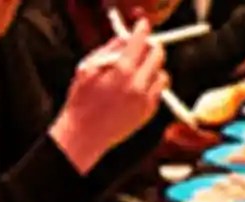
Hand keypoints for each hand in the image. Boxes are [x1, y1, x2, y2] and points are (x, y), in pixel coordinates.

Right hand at [50, 20, 168, 173]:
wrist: (86, 133)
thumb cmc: (82, 99)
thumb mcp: (88, 67)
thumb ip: (109, 50)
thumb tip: (125, 38)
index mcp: (121, 70)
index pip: (140, 41)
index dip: (142, 29)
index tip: (143, 25)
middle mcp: (138, 83)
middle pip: (157, 55)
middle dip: (151, 47)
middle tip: (143, 47)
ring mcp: (146, 98)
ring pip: (162, 73)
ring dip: (153, 68)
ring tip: (138, 70)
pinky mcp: (149, 111)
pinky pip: (159, 91)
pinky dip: (152, 84)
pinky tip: (137, 87)